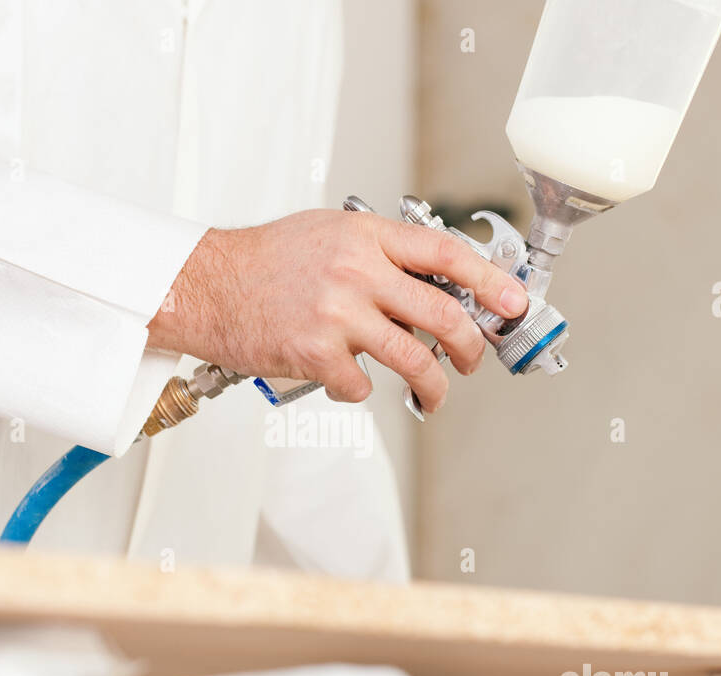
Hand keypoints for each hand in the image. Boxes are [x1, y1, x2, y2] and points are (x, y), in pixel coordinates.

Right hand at [147, 209, 529, 412]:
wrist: (206, 286)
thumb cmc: (264, 262)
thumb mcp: (329, 235)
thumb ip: (379, 254)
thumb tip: (432, 284)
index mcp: (365, 238)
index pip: (445, 254)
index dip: (489, 280)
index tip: (513, 301)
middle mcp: (356, 272)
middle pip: (443, 313)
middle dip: (470, 344)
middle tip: (472, 358)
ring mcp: (338, 314)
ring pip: (414, 358)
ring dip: (433, 385)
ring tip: (431, 396)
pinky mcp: (316, 353)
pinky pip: (361, 385)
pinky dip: (360, 390)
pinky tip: (347, 380)